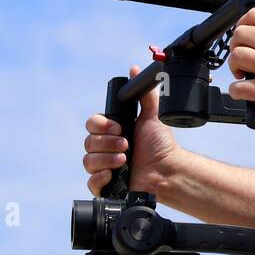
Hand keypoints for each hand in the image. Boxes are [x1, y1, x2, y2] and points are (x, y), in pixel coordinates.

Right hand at [83, 64, 179, 195]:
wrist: (167, 170)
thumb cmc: (161, 145)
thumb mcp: (153, 115)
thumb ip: (143, 93)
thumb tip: (134, 69)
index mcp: (112, 132)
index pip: (92, 124)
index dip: (102, 125)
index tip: (119, 127)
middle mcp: (106, 148)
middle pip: (88, 142)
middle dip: (108, 143)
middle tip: (127, 144)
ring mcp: (104, 167)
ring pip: (88, 161)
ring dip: (107, 159)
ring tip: (126, 160)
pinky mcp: (106, 185)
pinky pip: (91, 182)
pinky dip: (101, 178)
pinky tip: (115, 175)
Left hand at [226, 8, 254, 123]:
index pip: (254, 14)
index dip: (243, 23)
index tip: (244, 33)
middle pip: (240, 34)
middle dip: (236, 45)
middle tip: (243, 55)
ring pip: (236, 57)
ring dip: (234, 66)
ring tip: (243, 73)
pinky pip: (238, 88)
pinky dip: (236, 90)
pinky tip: (243, 91)